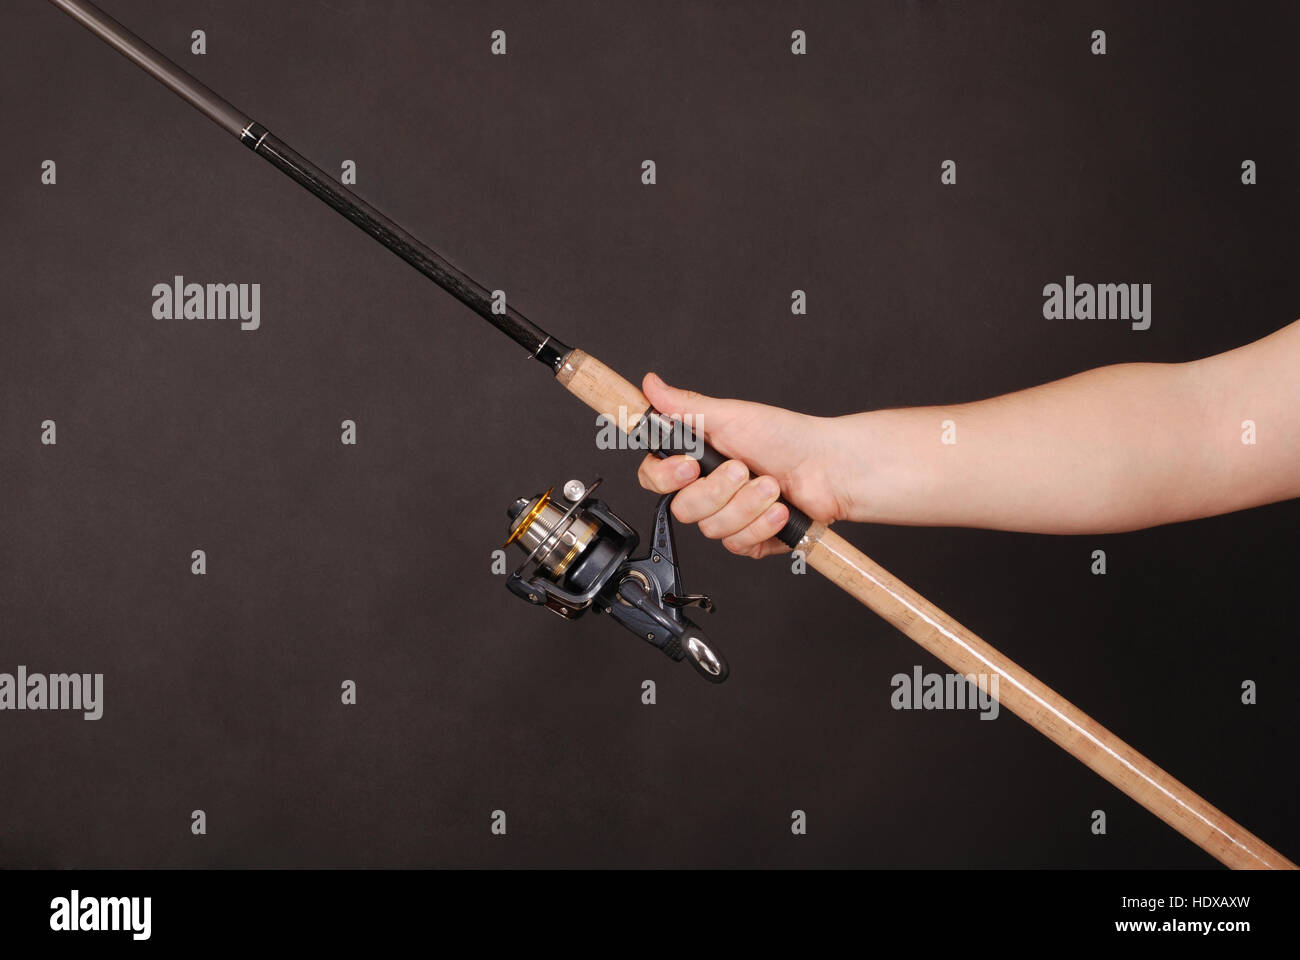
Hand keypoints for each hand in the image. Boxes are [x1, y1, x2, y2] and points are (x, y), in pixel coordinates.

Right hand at [636, 373, 848, 557]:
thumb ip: (686, 408)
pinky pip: (738, 544)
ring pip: (712, 528)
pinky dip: (762, 525)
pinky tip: (780, 509)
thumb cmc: (786, 437)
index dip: (665, 477)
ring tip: (772, 485)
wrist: (829, 468)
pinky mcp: (749, 539)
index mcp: (697, 459)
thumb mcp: (731, 416)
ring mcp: (728, 516)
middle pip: (683, 508)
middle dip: (718, 490)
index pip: (655, 477)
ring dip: (747, 505)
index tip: (689, 467)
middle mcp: (708, 489)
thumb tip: (652, 385)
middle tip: (743, 469)